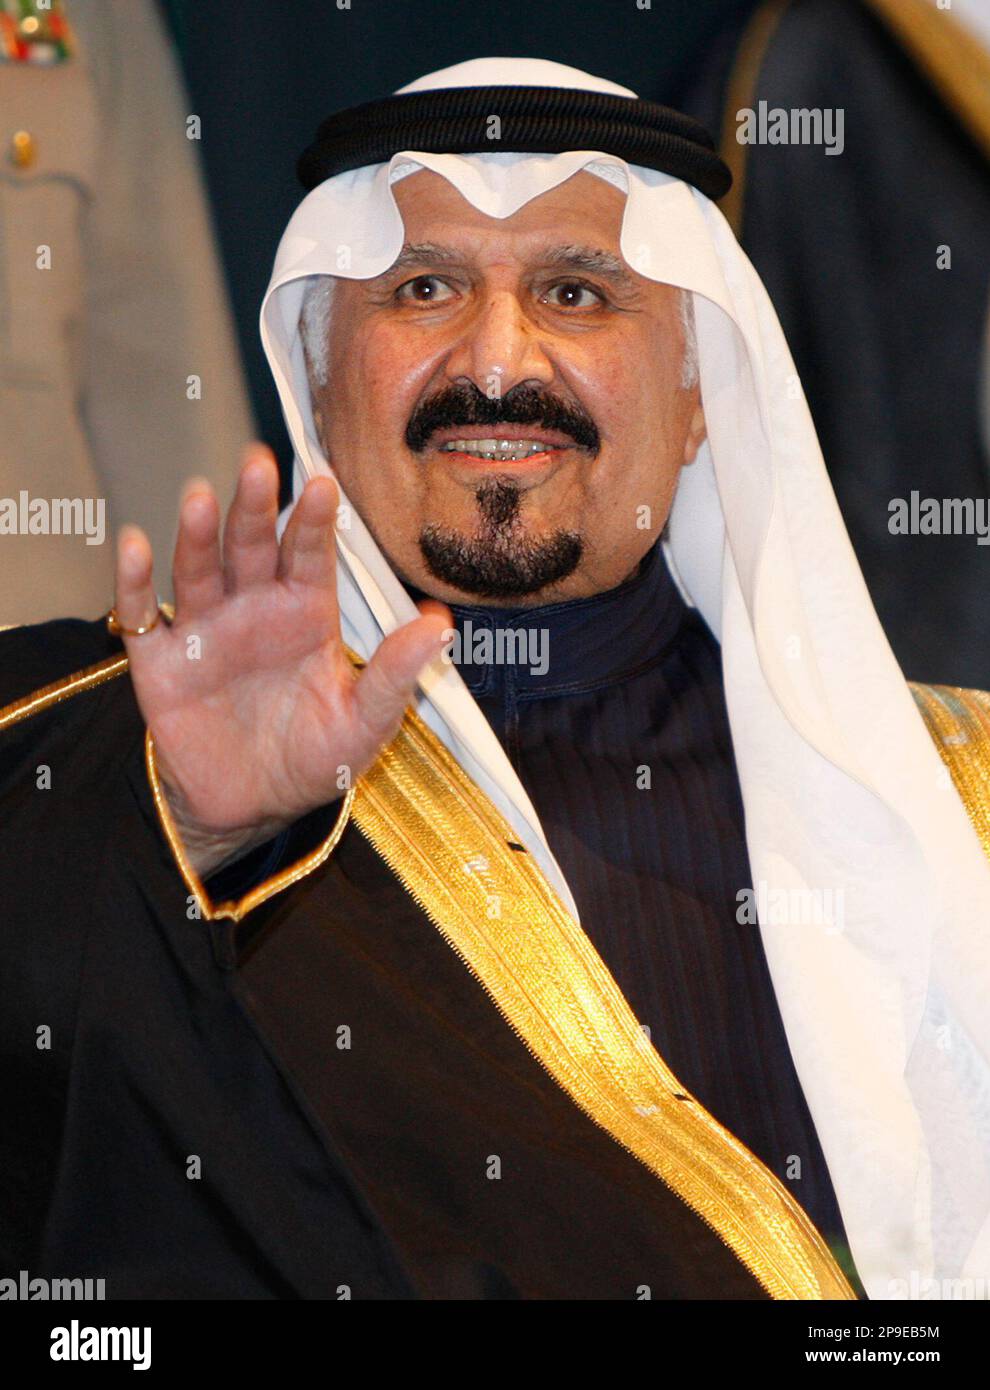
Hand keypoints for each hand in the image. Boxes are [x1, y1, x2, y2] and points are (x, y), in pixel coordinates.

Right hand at [113, 444, 451, 875]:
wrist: (252, 807)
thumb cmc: (313, 757)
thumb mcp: (365, 722)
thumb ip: (396, 673)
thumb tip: (442, 627)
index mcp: (305, 613)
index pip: (310, 556)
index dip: (314, 522)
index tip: (324, 484)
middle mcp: (253, 608)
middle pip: (251, 545)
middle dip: (254, 505)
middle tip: (259, 462)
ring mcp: (203, 629)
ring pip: (198, 569)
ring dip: (197, 533)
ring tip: (198, 495)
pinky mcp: (159, 661)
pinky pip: (141, 616)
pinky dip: (133, 583)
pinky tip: (135, 546)